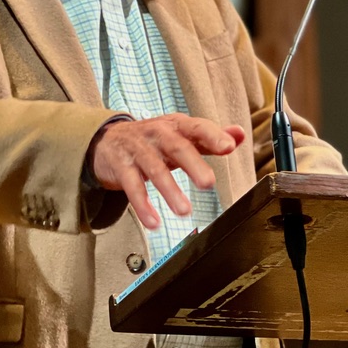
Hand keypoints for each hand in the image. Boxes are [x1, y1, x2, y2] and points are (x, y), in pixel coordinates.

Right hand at [86, 114, 244, 228]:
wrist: (107, 139)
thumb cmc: (152, 140)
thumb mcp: (181, 135)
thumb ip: (210, 137)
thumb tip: (239, 135)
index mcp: (176, 125)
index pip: (197, 127)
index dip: (213, 136)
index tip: (228, 147)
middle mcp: (156, 134)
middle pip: (176, 147)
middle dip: (193, 164)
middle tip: (208, 183)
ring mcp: (137, 149)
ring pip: (154, 168)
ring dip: (169, 190)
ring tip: (184, 210)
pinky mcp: (121, 167)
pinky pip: (131, 186)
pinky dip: (142, 205)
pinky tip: (153, 221)